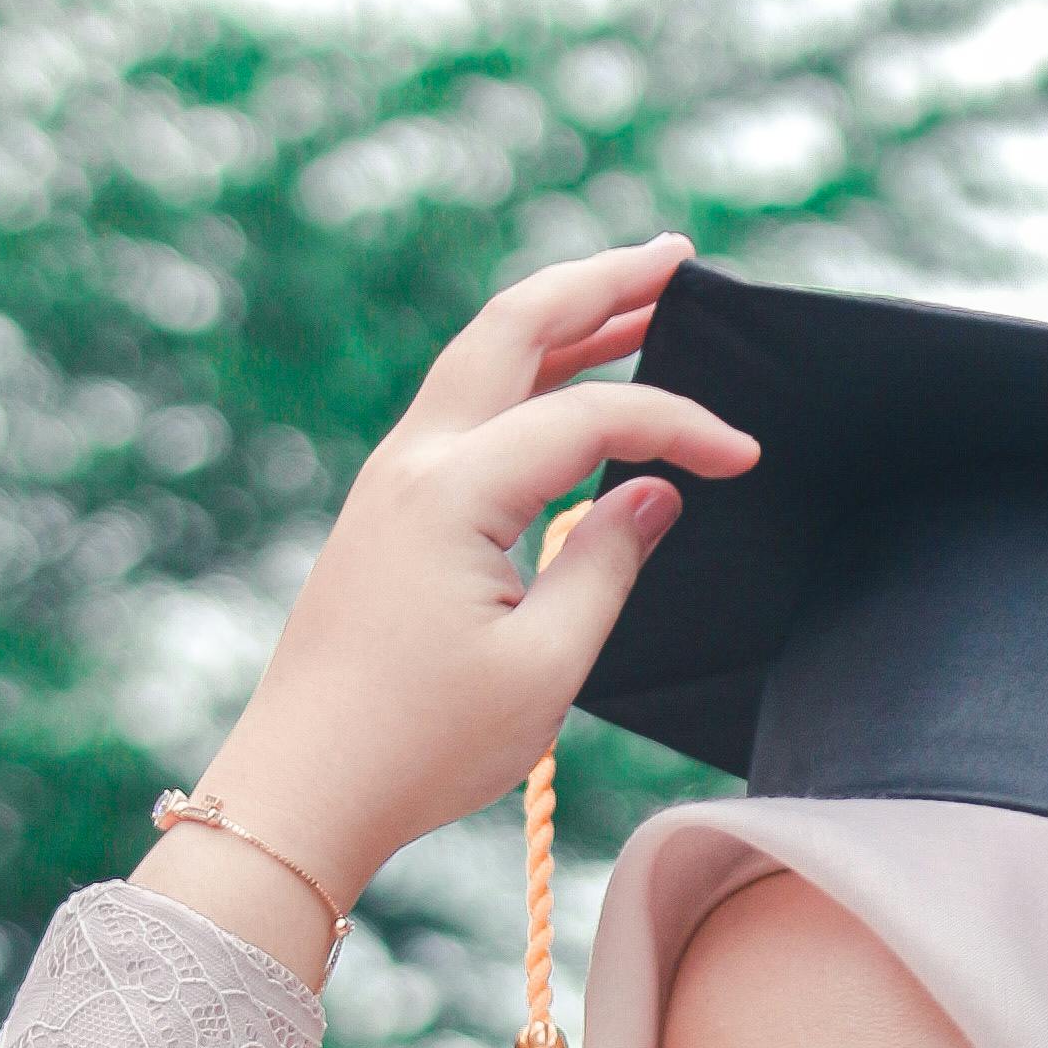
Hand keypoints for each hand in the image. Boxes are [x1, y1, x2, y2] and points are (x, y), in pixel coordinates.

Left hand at [141, 235, 757, 980]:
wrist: (302, 789)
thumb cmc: (421, 745)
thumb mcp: (544, 667)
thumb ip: (607, 565)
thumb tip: (652, 492)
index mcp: (453, 490)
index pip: (589, 417)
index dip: (677, 424)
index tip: (745, 456)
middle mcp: (413, 461)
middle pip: (514, 327)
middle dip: (599, 284)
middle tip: (678, 258)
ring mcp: (390, 479)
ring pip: (482, 359)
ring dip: (561, 320)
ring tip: (637, 298)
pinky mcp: (386, 510)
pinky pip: (464, 408)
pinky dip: (525, 375)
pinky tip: (565, 384)